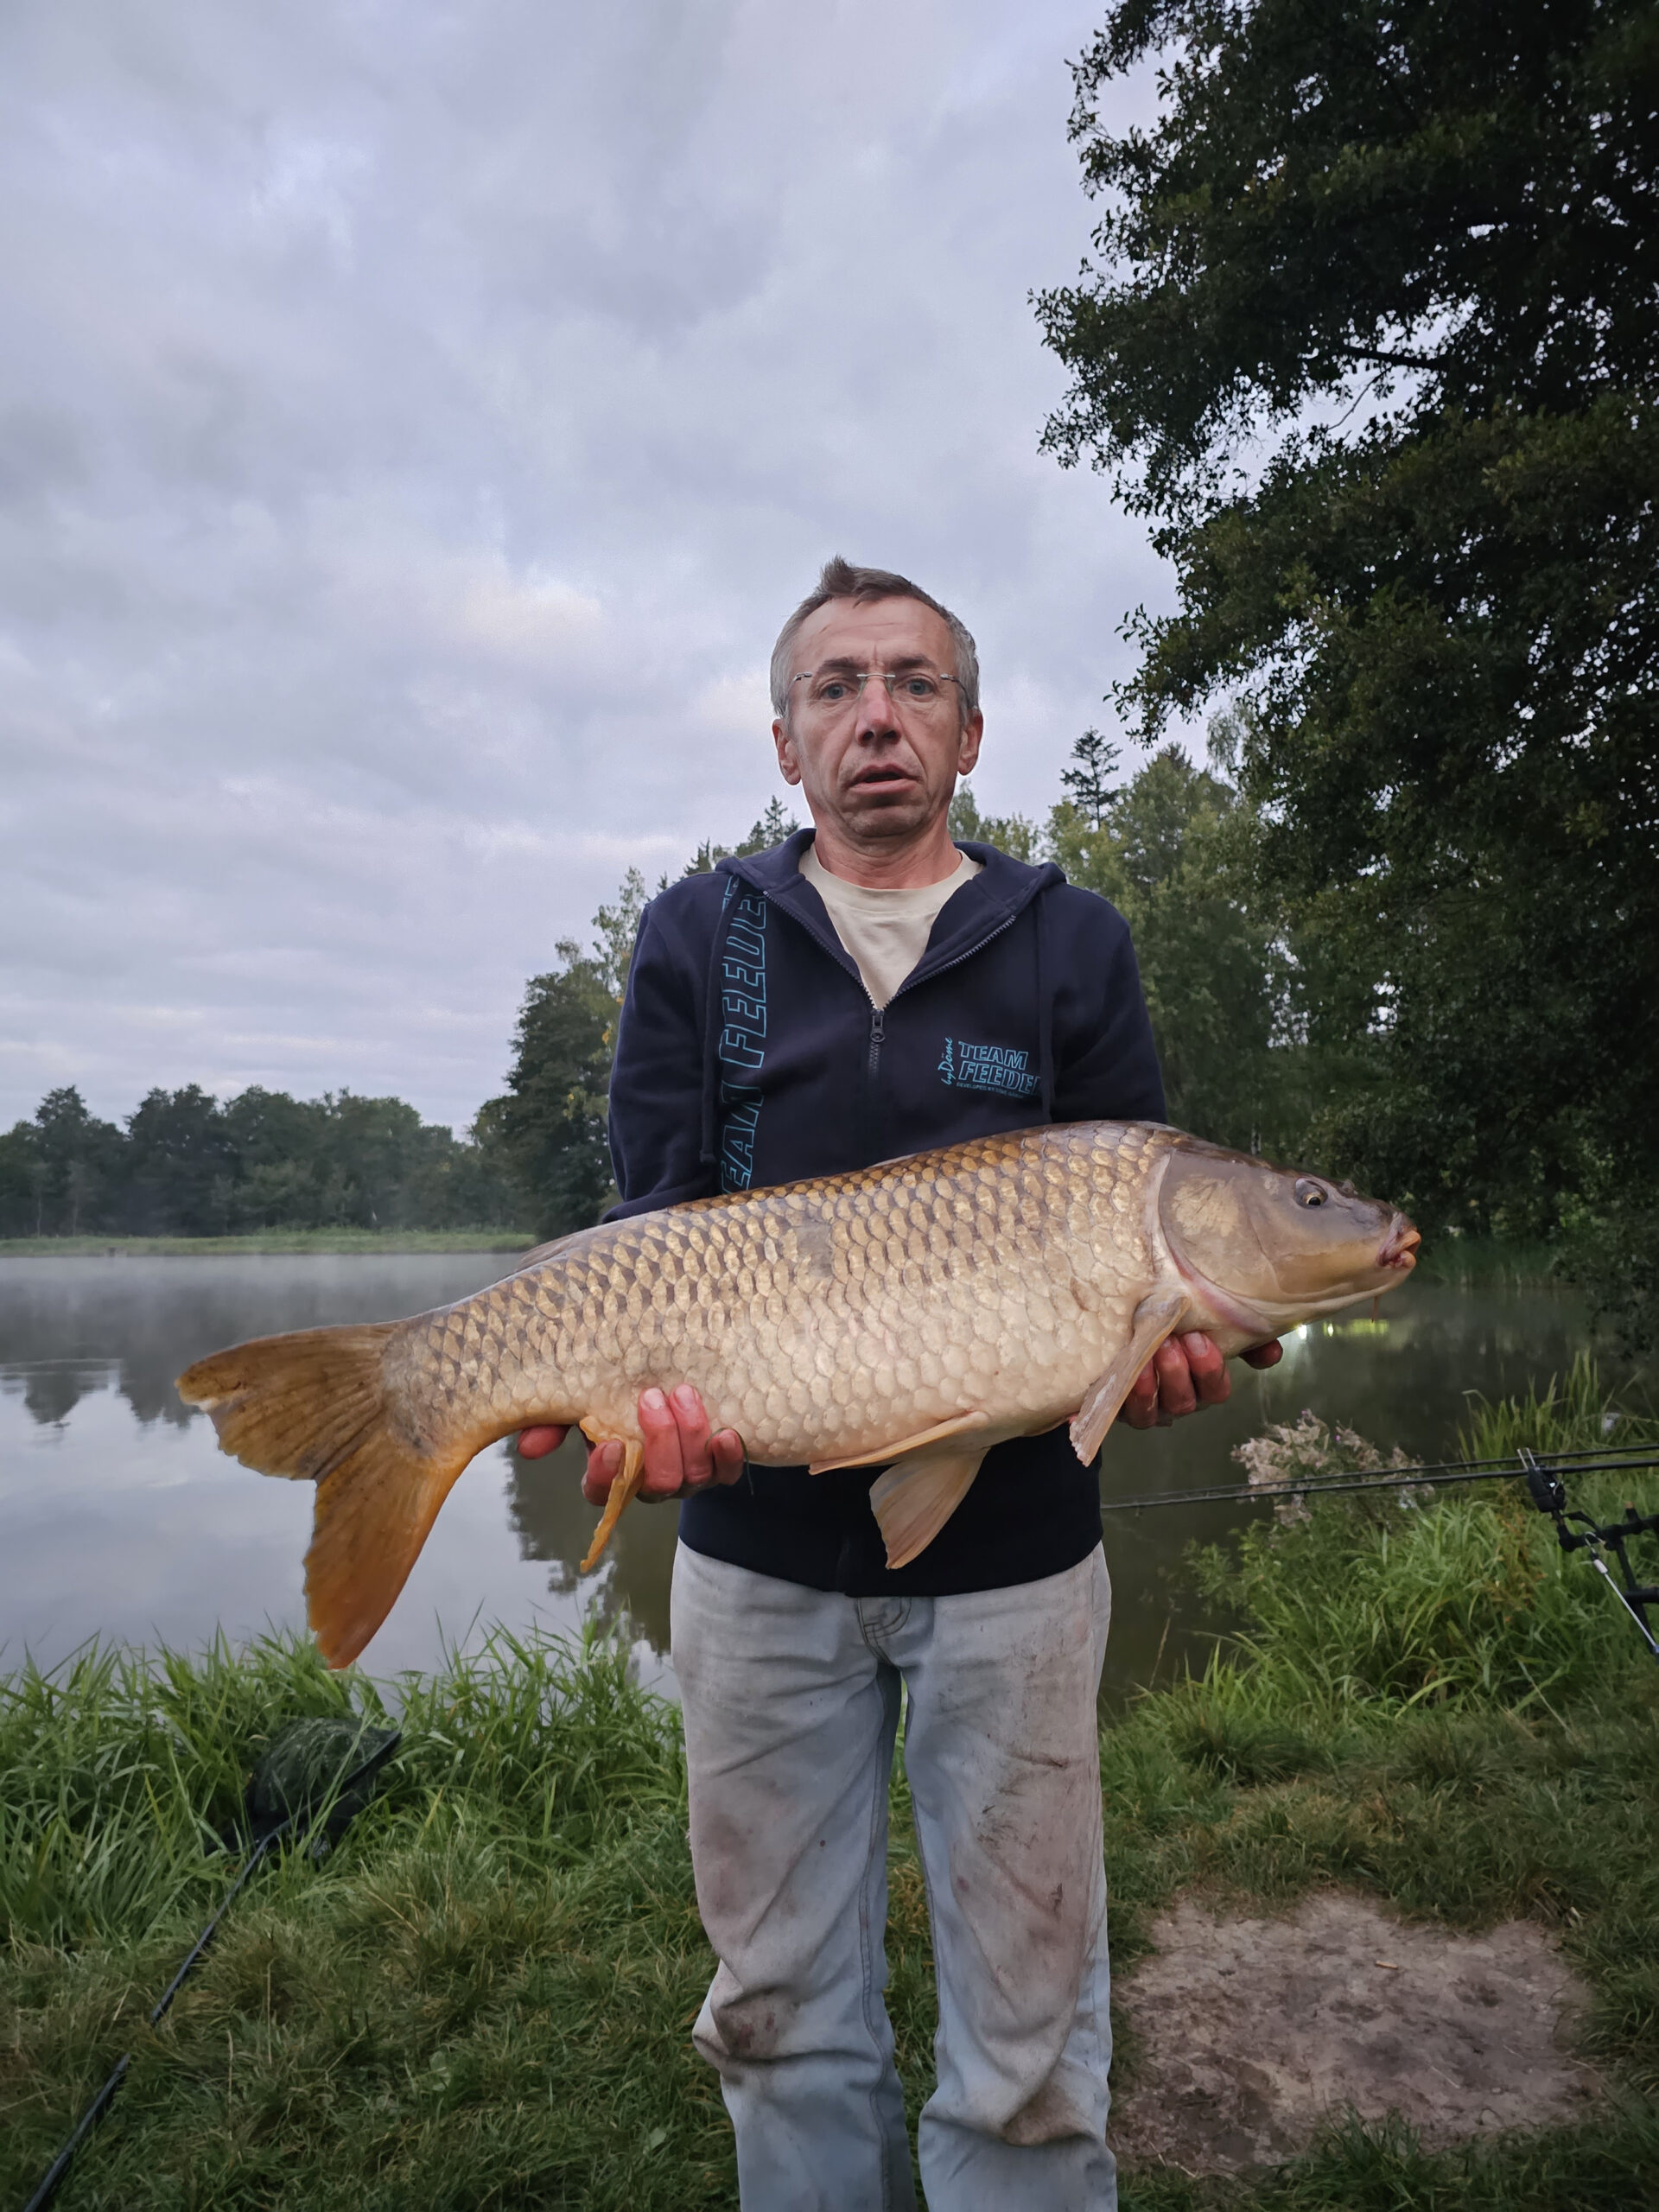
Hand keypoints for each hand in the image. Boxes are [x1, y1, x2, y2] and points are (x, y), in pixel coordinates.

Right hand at [516, 1384, 745, 1505]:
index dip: (606, 1475)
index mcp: (612, 1471)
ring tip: (684, 1393)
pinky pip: (727, 1475)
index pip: (603, 1491)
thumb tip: (529, 1447)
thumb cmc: (619, 1387)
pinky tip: (727, 1434)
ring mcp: (687, 1476)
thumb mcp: (585, 1395)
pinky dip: (728, 1457)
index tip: (610, 1443)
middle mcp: (651, 1481)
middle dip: (658, 1442)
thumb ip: (555, 1418)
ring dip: (690, 1437)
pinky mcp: (719, 1466)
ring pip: (692, 1477)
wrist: (670, 1375)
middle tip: (652, 1397)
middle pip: (658, 1485)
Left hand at [1117, 1332, 1281, 1429]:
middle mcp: (1176, 1398)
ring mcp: (1147, 1406)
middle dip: (1184, 1372)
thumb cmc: (1167, 1319)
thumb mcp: (1204, 1320)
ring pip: (1159, 1409)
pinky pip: (1128, 1410)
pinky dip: (1134, 1392)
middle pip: (1188, 1401)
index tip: (1202, 1340)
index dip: (1212, 1371)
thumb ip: (1240, 1331)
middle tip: (1178, 1340)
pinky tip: (1133, 1367)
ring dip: (1158, 1380)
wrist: (1115, 1321)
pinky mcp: (1118, 1404)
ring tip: (1155, 1348)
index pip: (1217, 1390)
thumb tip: (1272, 1351)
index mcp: (1200, 1382)